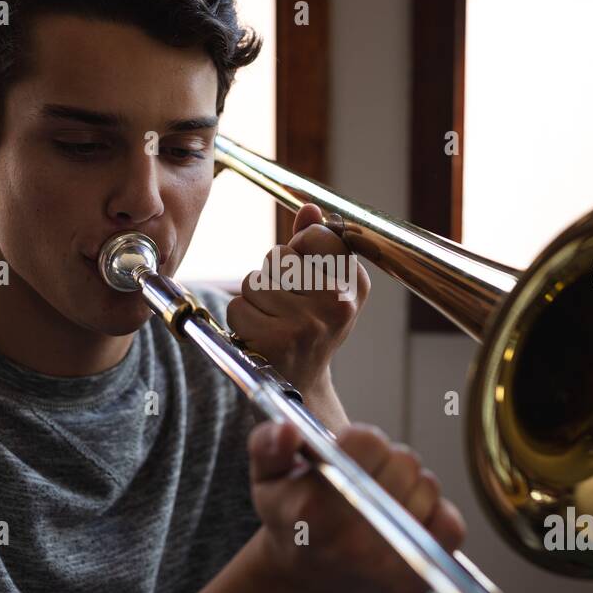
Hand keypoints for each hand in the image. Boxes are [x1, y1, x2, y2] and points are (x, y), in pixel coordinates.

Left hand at [227, 204, 371, 399]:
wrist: (300, 385)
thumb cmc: (310, 326)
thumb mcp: (323, 285)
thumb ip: (315, 244)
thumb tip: (309, 208)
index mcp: (355, 284)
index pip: (316, 235)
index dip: (299, 249)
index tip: (305, 273)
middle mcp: (338, 303)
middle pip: (279, 257)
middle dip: (273, 277)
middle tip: (287, 306)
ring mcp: (308, 323)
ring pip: (254, 281)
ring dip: (254, 300)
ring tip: (273, 321)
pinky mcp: (276, 340)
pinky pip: (237, 307)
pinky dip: (241, 320)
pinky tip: (260, 337)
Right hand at [246, 419, 467, 592]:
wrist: (307, 583)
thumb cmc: (290, 520)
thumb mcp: (266, 479)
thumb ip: (268, 445)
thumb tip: (287, 429)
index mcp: (315, 508)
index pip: (368, 441)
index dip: (360, 441)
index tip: (349, 454)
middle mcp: (353, 539)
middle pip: (404, 461)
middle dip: (387, 462)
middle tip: (366, 479)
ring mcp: (386, 564)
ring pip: (428, 487)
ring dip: (410, 487)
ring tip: (383, 500)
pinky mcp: (415, 581)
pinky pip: (451, 525)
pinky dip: (436, 515)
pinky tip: (406, 518)